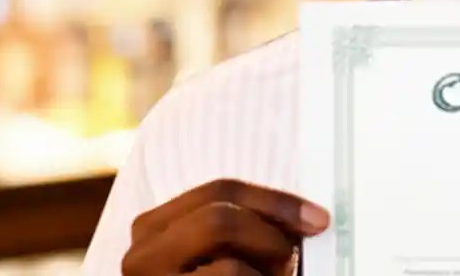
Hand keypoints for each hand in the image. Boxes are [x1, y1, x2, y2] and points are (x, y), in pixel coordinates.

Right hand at [121, 179, 329, 274]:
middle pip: (219, 221)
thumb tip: (310, 217)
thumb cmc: (219, 275)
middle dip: (268, 238)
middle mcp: (140, 256)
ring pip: (229, 268)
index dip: (275, 201)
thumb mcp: (226, 250)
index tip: (318, 219)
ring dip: (267, 273)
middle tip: (291, 259)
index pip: (220, 191)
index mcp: (155, 227)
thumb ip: (248, 228)